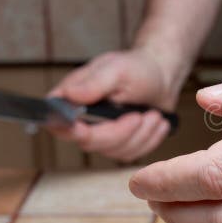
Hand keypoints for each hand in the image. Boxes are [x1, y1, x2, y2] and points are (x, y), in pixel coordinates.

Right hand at [49, 49, 181, 161]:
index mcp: (73, 98)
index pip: (59, 123)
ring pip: (115, 151)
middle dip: (120, 131)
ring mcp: (102, 134)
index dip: (70, 130)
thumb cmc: (138, 68)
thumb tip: (70, 94)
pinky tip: (158, 123)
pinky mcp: (121, 144)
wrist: (163, 77)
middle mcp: (83, 119)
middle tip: (139, 116)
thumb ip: (95, 82)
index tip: (84, 129)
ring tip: (154, 114)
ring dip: (141, 134)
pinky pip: (132, 154)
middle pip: (90, 143)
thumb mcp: (118, 69)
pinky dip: (150, 139)